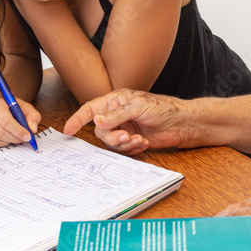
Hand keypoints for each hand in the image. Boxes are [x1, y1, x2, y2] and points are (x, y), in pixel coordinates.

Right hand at [0, 97, 40, 150]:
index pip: (6, 121)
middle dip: (14, 138)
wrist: (1, 110)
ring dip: (6, 142)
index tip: (28, 137)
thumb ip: (33, 117)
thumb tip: (32, 129)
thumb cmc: (15, 110)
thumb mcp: (27, 109)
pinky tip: (4, 140)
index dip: (18, 131)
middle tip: (23, 139)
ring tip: (13, 138)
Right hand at [63, 89, 188, 153]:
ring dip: (124, 144)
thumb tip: (97, 120)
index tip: (68, 130)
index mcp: (117, 100)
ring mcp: (125, 128)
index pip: (92, 109)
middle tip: (126, 136)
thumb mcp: (140, 107)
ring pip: (111, 142)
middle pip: (101, 130)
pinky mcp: (133, 140)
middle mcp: (118, 115)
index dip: (78, 118)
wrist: (182, 124)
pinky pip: (123, 149)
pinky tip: (144, 143)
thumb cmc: (165, 108)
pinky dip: (132, 148)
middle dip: (112, 136)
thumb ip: (118, 115)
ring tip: (138, 140)